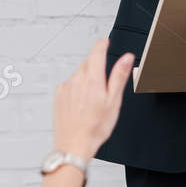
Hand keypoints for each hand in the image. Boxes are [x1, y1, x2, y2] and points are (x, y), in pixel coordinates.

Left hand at [52, 38, 133, 160]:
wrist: (74, 145)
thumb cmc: (95, 128)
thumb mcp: (114, 101)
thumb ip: (119, 76)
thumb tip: (126, 58)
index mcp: (92, 79)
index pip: (96, 52)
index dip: (102, 44)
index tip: (105, 41)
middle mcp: (76, 80)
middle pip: (88, 63)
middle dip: (96, 66)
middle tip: (105, 84)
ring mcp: (66, 87)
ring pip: (79, 74)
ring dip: (87, 79)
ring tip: (94, 100)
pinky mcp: (59, 96)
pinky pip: (70, 85)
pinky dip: (77, 88)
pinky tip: (83, 104)